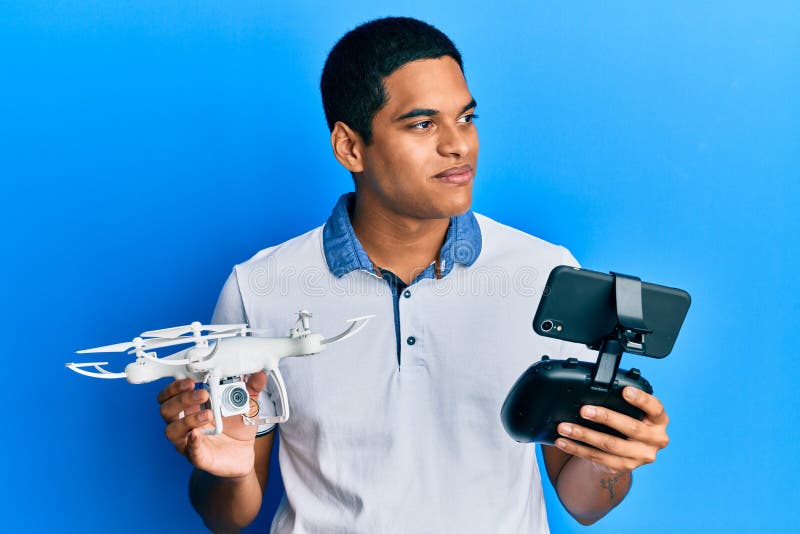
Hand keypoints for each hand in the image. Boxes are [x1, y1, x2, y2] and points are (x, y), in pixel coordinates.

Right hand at [157, 372, 267, 477]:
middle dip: (181, 399)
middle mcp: (185, 423)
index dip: (175, 387)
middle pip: (167, 410)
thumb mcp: (245, 405)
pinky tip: (198, 435)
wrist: (244, 453)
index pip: (170, 395)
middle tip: (202, 394)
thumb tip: (260, 374)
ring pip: (172, 431)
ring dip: (187, 420)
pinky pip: (190, 451)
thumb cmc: (237, 426)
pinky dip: (192, 442)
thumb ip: (251, 389)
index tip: (190, 380)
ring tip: (207, 414)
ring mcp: (189, 441)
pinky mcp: (198, 457)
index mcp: (192, 407)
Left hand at [554, 387, 669, 473]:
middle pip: (631, 428)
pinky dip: (577, 448)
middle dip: (605, 417)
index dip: (641, 399)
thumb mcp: (633, 412)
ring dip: (584, 435)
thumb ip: (622, 403)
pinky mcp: (623, 467)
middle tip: (584, 410)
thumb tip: (592, 390)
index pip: (655, 408)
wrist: (626, 454)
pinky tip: (563, 442)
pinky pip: (597, 457)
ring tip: (565, 427)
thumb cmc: (627, 424)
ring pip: (610, 445)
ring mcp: (640, 456)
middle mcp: (655, 440)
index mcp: (659, 420)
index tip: (625, 391)